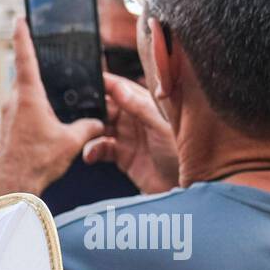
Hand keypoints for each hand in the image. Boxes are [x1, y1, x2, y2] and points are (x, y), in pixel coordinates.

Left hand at [0, 17, 105, 198]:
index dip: (23, 35)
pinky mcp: (1, 131)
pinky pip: (17, 116)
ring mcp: (3, 117)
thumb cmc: (37, 163)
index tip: (20, 18)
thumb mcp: (71, 142)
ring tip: (51, 115)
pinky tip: (39, 132)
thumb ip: (88, 126)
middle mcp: (12, 102)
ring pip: (22, 100)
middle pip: (27, 80)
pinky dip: (28, 118)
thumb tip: (100, 122)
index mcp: (28, 96)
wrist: (10, 188)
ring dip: (36, 103)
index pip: (25, 57)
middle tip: (54, 76)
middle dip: (41, 78)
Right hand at [84, 72, 180, 192]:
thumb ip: (140, 107)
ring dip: (90, 133)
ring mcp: (129, 138)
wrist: (188, 188)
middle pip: (107, 108)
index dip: (104, 83)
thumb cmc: (183, 154)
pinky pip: (101, 149)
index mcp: (148, 105)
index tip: (84, 81)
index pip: (122, 88)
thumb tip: (118, 88)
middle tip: (80, 118)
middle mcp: (137, 119)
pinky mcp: (123, 157)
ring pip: (100, 128)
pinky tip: (90, 155)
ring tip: (85, 138)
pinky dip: (92, 151)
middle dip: (91, 111)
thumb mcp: (162, 125)